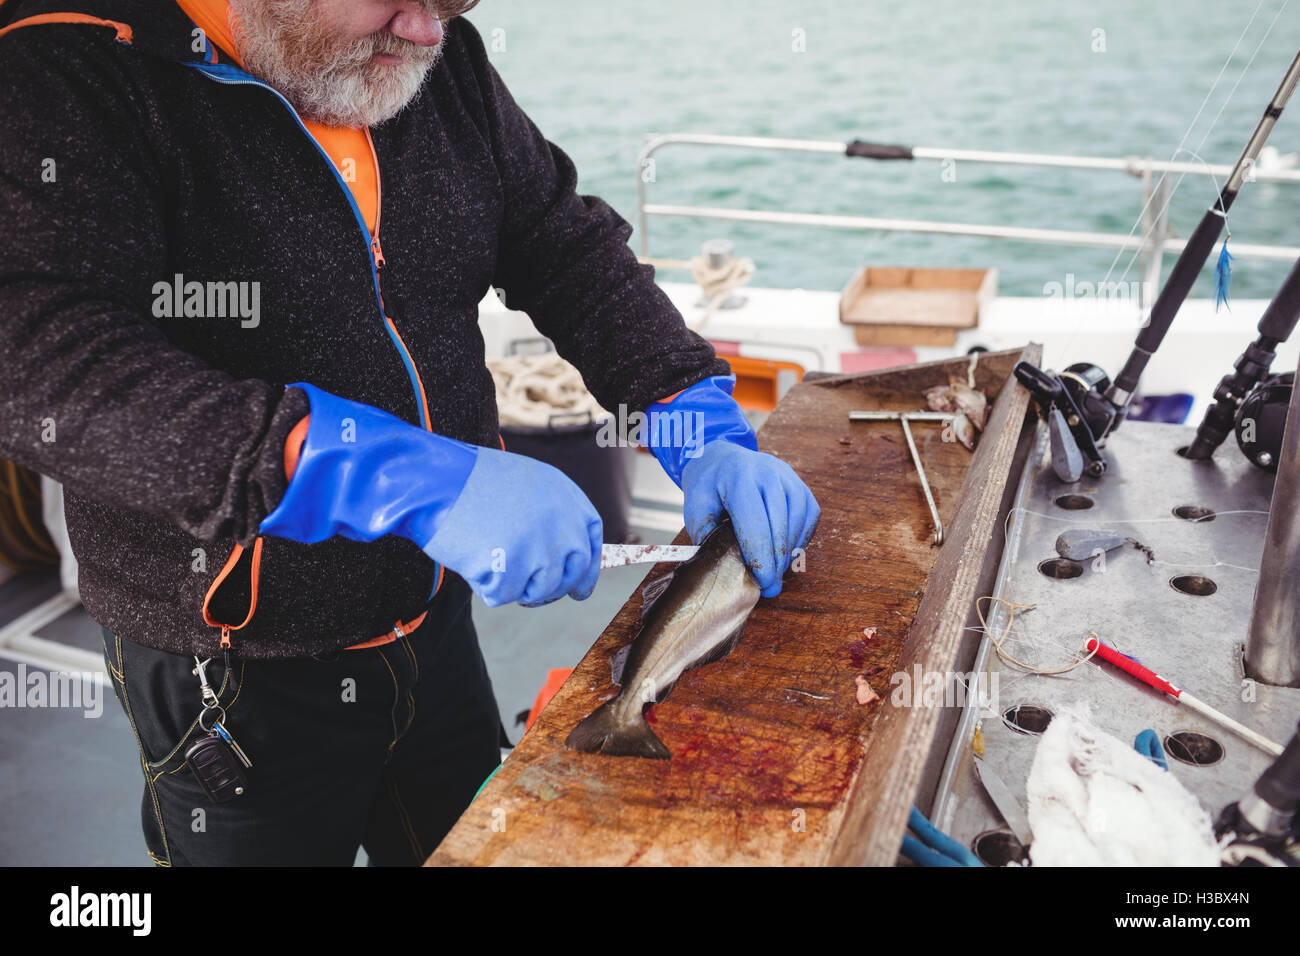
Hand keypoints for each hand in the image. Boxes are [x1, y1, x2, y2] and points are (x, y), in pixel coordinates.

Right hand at [260, 383, 601, 607]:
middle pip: (571, 573)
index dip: (586, 570)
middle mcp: (560, 521)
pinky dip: (486, 586)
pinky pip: (504, 596)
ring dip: (515, 586)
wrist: (431, 480)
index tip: (579, 589)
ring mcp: (538, 546)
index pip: (591, 541)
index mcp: (565, 496)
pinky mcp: (511, 567)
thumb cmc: (467, 481)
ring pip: (539, 591)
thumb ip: (550, 514)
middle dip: (550, 589)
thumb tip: (566, 556)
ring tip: (488, 557)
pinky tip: (472, 558)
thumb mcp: (524, 483)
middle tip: (528, 592)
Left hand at [680, 441, 818, 596]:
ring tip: (776, 571)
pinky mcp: (800, 484)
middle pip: (780, 526)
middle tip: (770, 587)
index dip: (760, 559)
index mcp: (739, 479)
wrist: (722, 457)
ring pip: (798, 522)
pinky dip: (801, 538)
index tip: (762, 584)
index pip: (755, 525)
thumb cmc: (708, 487)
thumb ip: (707, 536)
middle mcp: (768, 473)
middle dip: (776, 563)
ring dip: (789, 552)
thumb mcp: (695, 508)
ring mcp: (788, 477)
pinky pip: (809, 516)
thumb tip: (724, 569)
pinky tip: (787, 553)